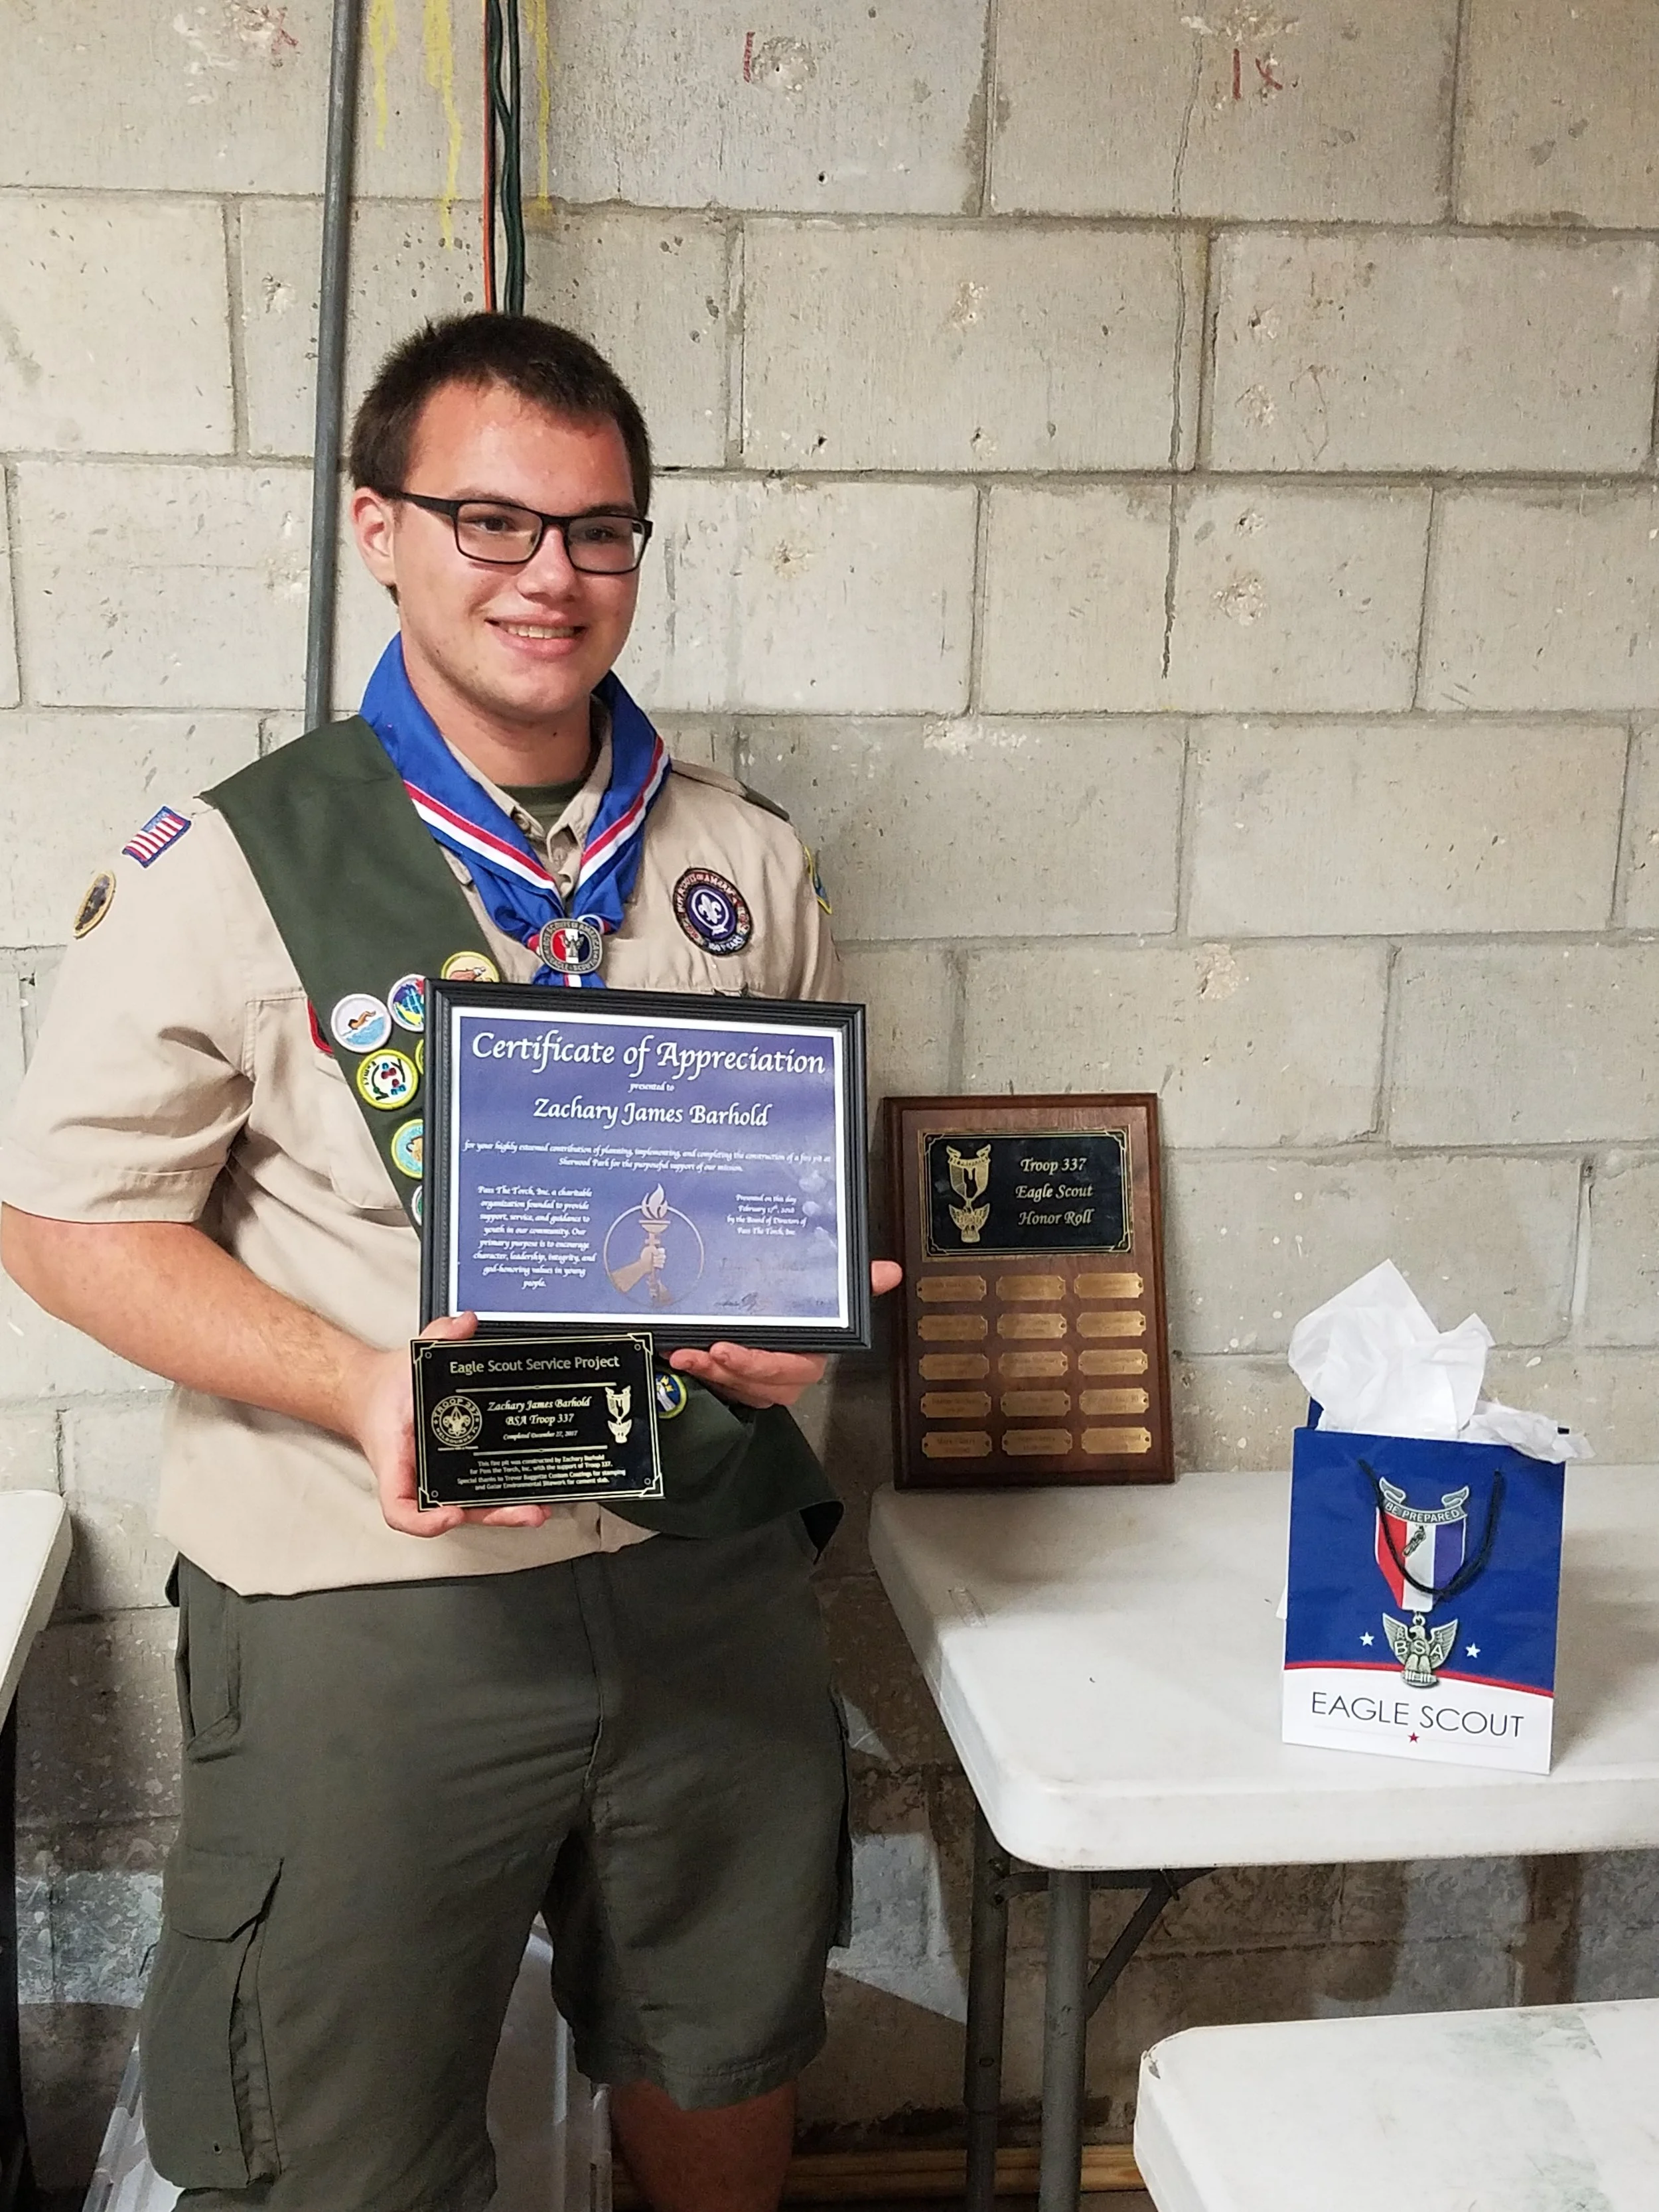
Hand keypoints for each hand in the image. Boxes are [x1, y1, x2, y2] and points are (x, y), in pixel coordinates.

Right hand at [348, 1312, 551, 1537]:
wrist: (373, 1395)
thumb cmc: (385, 1392)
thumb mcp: (409, 1359)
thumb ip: (436, 1336)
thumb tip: (464, 1323)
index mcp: (397, 1459)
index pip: (400, 1506)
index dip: (425, 1520)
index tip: (451, 1513)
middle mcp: (418, 1476)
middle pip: (449, 1514)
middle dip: (489, 1515)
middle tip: (523, 1512)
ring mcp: (437, 1477)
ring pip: (470, 1506)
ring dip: (503, 1511)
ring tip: (537, 1509)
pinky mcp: (455, 1471)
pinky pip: (477, 1489)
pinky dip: (500, 1494)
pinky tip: (528, 1492)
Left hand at [668, 1260, 902, 1410]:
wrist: (768, 1305)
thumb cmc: (797, 1300)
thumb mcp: (823, 1287)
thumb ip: (857, 1281)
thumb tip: (890, 1271)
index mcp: (809, 1355)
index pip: (792, 1369)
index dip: (762, 1365)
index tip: (729, 1349)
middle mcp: (784, 1374)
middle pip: (761, 1385)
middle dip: (730, 1372)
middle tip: (703, 1352)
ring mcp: (757, 1381)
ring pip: (737, 1388)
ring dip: (709, 1374)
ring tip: (684, 1353)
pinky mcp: (734, 1381)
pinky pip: (718, 1387)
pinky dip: (698, 1373)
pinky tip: (677, 1354)